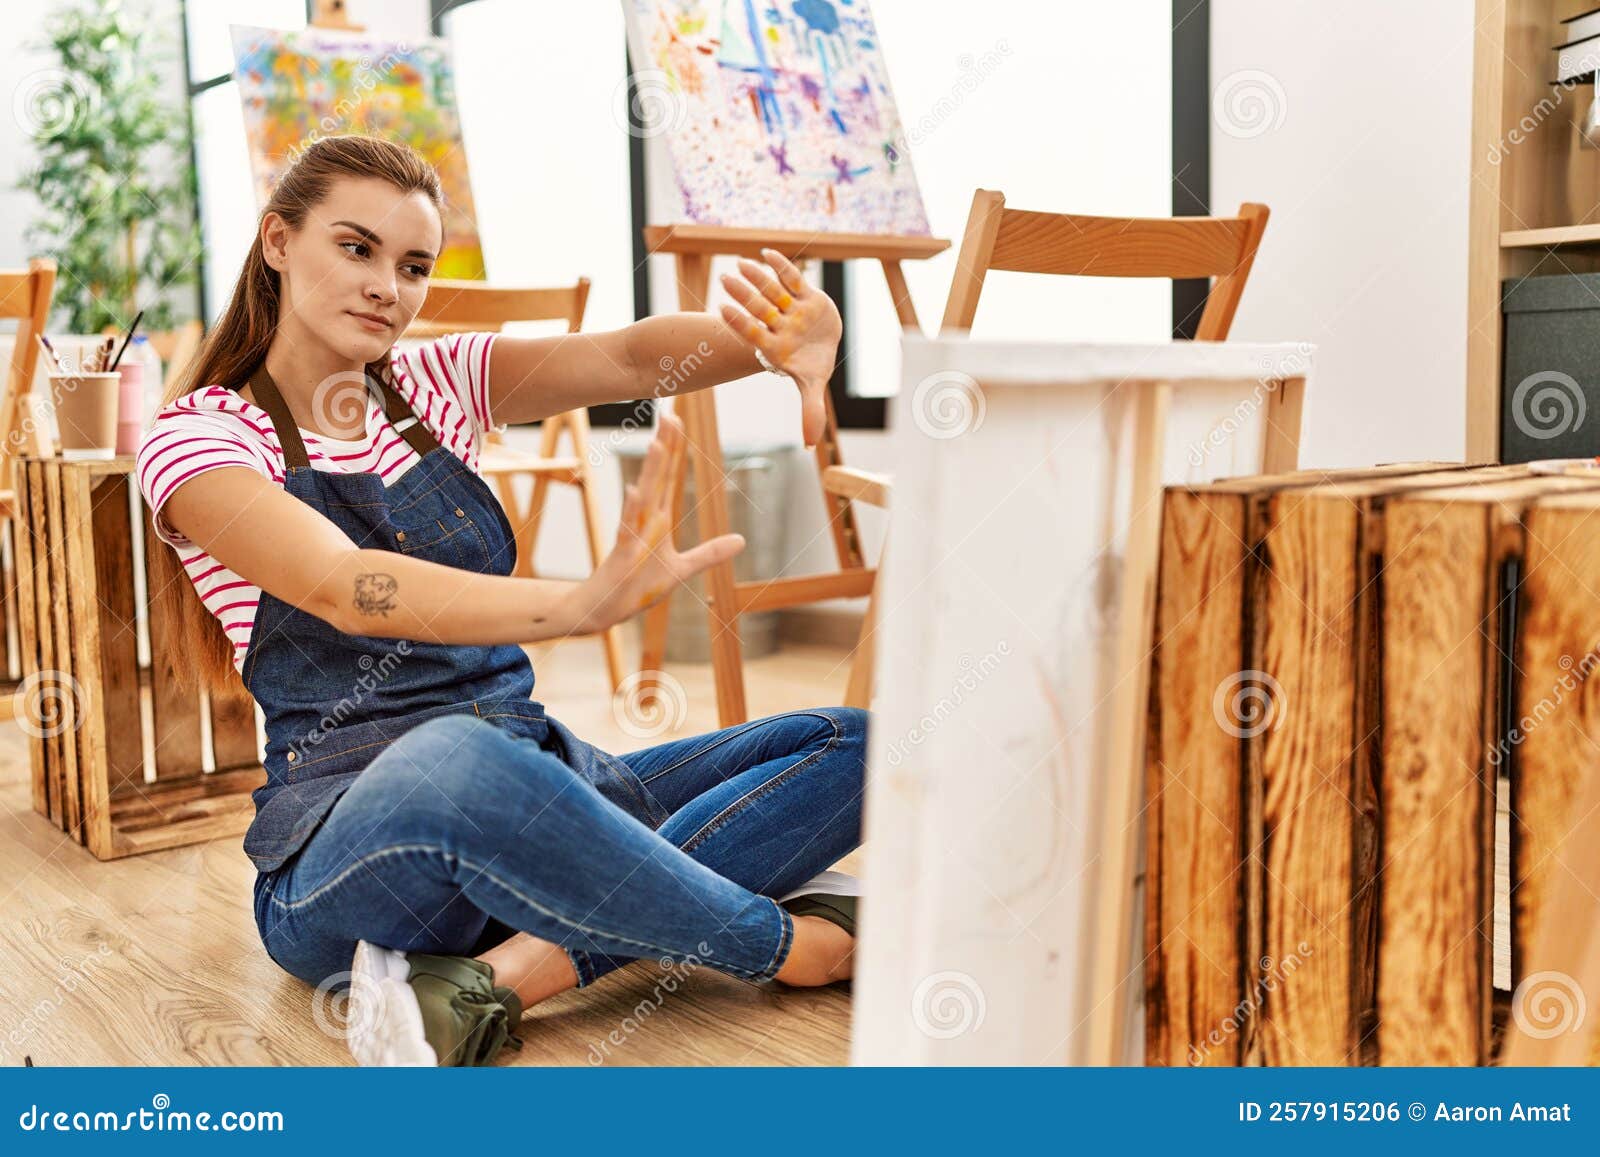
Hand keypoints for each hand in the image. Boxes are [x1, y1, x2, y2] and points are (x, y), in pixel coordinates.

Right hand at [562, 414, 743, 633]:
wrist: (606, 608)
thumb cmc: (639, 586)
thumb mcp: (682, 569)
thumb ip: (710, 554)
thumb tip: (742, 541)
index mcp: (658, 519)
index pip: (669, 478)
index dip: (676, 450)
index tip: (678, 420)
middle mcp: (645, 520)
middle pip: (658, 477)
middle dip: (665, 446)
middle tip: (669, 414)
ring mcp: (634, 535)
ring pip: (644, 497)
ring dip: (651, 472)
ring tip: (657, 443)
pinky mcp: (624, 554)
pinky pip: (628, 529)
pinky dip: (631, 510)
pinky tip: (636, 491)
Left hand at [719, 248, 842, 450]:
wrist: (821, 342)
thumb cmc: (810, 365)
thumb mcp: (811, 385)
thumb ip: (809, 410)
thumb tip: (810, 445)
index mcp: (775, 346)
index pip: (753, 333)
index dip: (739, 322)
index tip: (722, 310)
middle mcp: (779, 325)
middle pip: (758, 308)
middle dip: (744, 294)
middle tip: (726, 280)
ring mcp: (790, 307)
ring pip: (771, 290)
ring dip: (756, 277)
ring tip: (740, 264)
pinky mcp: (804, 292)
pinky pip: (790, 276)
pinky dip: (779, 264)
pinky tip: (765, 252)